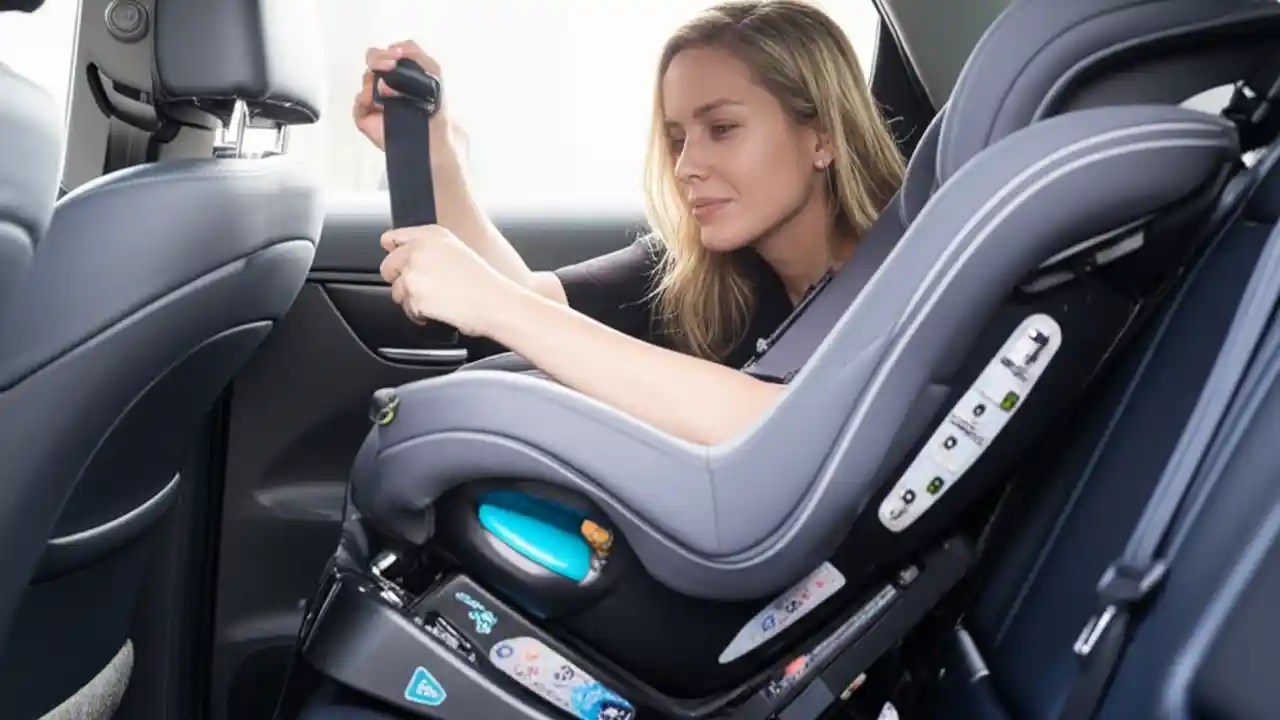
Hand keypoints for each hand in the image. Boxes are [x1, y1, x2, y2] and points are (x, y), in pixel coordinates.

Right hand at [354, 40, 459, 157]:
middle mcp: (383, 86)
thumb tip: (397, 46)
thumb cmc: (433, 108)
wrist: (434, 136)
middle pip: (370, 65)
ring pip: (365, 82)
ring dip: (376, 81)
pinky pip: (358, 104)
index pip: (380, 56)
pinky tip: (378, 102)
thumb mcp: (433, 73)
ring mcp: (374, 102)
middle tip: (391, 65)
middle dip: (378, 60)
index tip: (396, 55)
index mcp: (395, 75)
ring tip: (391, 90)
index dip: (385, 53)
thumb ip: (417, 53)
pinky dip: (365, 100)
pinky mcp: (366, 118)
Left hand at [379, 225, 515, 337]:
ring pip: (397, 290)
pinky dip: (419, 314)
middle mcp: (418, 249)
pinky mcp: (413, 294)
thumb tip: (398, 253)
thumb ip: (426, 249)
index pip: (392, 238)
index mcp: (430, 234)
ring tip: (438, 299)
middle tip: (426, 287)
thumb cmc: (482, 282)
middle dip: (401, 280)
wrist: (493, 302)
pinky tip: (440, 308)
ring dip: (412, 299)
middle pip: (388, 266)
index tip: (401, 263)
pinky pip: (407, 309)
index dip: (394, 253)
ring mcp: (414, 271)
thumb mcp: (455, 251)